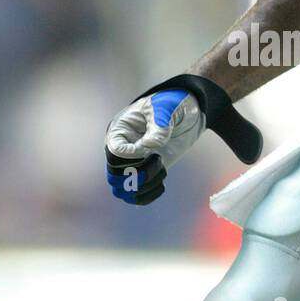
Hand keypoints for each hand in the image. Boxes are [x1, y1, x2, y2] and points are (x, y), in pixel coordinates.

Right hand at [105, 89, 203, 205]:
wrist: (186, 113)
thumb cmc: (171, 104)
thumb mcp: (166, 108)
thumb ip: (160, 125)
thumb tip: (152, 145)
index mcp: (120, 130)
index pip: (113, 152)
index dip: (131, 156)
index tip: (150, 149)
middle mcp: (122, 149)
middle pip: (114, 175)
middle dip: (137, 174)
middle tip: (158, 160)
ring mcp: (133, 164)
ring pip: (121, 189)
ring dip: (142, 187)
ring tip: (162, 170)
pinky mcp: (145, 174)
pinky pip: (135, 196)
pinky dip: (147, 196)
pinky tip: (162, 183)